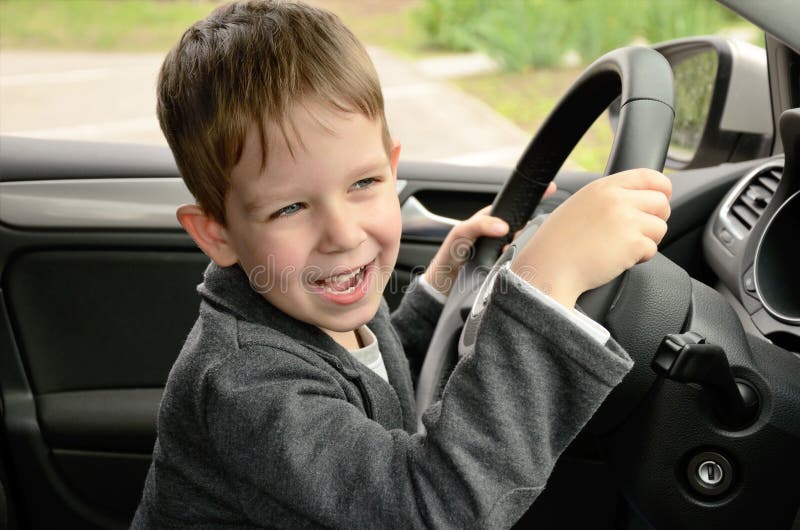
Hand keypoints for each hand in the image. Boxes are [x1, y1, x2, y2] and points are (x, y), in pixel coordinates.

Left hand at [424, 182, 556, 295]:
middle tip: (514, 237)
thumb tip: (504, 226)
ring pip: (523, 243)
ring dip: (520, 247)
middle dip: (525, 229)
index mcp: (490, 218)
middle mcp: (499, 233)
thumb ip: (480, 224)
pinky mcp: (506, 265)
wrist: (445, 281)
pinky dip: (518, 261)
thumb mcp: (462, 232)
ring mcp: (504, 248)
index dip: (530, 198)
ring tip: (505, 252)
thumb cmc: (451, 252)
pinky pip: (519, 260)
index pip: (513, 206)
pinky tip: (511, 263)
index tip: (549, 189)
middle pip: (523, 225)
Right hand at [510, 169, 671, 308]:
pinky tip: (619, 259)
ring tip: (624, 247)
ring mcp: (626, 221)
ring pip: (660, 227)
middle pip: (661, 202)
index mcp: (603, 187)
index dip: (661, 189)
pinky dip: (640, 258)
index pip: (649, 176)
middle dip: (655, 218)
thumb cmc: (558, 242)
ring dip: (647, 240)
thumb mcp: (579, 205)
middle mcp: (617, 200)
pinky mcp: (632, 244)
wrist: (550, 267)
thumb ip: (606, 198)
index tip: (660, 199)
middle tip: (638, 231)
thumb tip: (636, 199)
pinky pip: (652, 249)